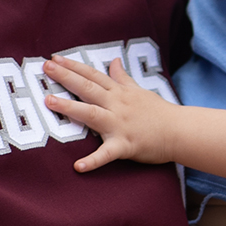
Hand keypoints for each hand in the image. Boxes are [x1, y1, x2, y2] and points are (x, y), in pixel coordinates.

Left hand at [41, 56, 178, 171]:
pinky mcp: (125, 145)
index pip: (93, 75)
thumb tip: (113, 61)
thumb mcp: (139, 91)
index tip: (55, 59)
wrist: (179, 131)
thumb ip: (122, 78)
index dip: (73, 66)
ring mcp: (120, 124)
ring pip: (92, 113)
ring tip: (49, 101)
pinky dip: (93, 161)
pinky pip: (107, 154)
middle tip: (46, 68)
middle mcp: (117, 105)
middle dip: (66, 77)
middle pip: (88, 88)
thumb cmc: (159, 112)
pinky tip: (78, 166)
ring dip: (70, 107)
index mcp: (119, 93)